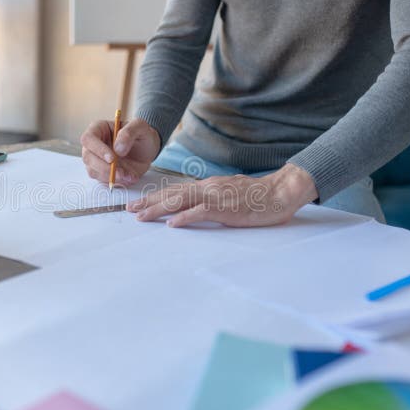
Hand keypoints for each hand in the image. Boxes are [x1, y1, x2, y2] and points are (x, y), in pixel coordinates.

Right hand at [80, 117, 160, 185]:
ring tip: (129, 175)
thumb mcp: (140, 127)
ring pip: (93, 171)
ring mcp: (95, 160)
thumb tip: (117, 148)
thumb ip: (129, 133)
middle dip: (105, 167)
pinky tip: (129, 177)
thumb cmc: (141, 135)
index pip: (88, 139)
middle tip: (122, 172)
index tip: (112, 158)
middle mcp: (93, 145)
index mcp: (98, 129)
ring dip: (111, 177)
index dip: (98, 150)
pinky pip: (102, 180)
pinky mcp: (102, 172)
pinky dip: (116, 182)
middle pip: (88, 158)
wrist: (146, 150)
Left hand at [128, 163, 318, 226]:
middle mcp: (208, 188)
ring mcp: (215, 196)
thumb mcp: (229, 194)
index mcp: (208, 186)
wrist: (280, 192)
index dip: (156, 196)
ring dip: (159, 209)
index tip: (139, 203)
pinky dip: (185, 217)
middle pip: (172, 194)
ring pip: (180, 201)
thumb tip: (197, 207)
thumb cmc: (258, 197)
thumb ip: (212, 199)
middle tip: (130, 210)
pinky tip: (172, 223)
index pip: (176, 190)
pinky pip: (201, 212)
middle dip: (149, 202)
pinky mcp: (225, 208)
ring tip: (142, 217)